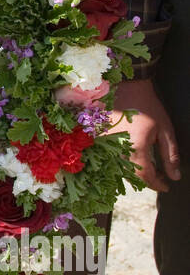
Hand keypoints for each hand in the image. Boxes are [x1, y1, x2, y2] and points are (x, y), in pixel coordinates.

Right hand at [110, 78, 180, 192]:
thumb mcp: (165, 131)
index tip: (167, 185)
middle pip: (132, 176)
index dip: (157, 184)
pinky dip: (125, 163)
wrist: (127, 88)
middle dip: (148, 180)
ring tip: (149, 168)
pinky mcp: (101, 141)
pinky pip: (112, 159)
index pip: (146, 177)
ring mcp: (107, 146)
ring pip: (121, 169)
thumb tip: (175, 176)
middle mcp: (118, 151)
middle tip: (161, 178)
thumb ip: (170, 156)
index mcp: (136, 149)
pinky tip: (134, 157)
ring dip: (136, 172)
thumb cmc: (149, 108)